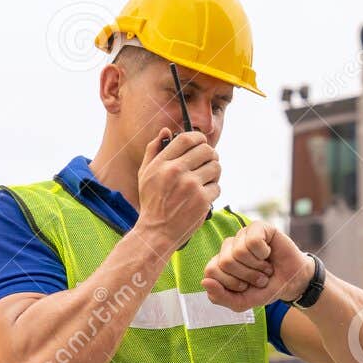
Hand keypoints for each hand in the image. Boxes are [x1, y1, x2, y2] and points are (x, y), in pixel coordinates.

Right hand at [135, 130, 218, 252]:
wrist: (156, 231)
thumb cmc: (151, 201)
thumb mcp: (145, 174)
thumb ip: (153, 150)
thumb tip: (166, 130)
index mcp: (161, 163)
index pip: (187, 138)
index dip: (198, 138)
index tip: (201, 143)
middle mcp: (176, 171)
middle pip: (207, 150)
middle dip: (210, 155)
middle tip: (207, 162)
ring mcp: (191, 186)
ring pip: (216, 167)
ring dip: (214, 172)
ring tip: (205, 179)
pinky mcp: (202, 200)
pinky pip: (217, 186)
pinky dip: (213, 190)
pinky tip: (203, 196)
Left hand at [201, 221, 315, 311]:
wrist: (292, 282)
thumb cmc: (266, 289)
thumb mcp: (241, 302)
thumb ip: (220, 297)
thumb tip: (204, 282)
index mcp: (220, 263)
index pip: (211, 271)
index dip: (231, 284)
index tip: (245, 286)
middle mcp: (229, 247)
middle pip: (226, 262)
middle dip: (247, 276)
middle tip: (259, 277)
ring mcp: (242, 235)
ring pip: (239, 252)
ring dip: (258, 266)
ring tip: (265, 267)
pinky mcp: (258, 227)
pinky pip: (253, 241)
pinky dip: (264, 253)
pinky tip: (268, 253)